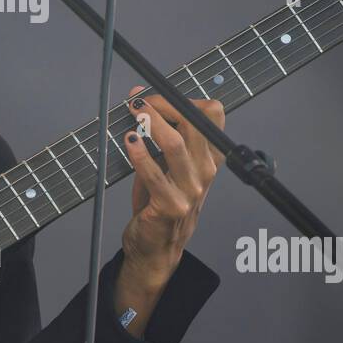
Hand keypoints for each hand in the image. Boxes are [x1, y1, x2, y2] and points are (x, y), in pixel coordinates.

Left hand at [119, 85, 225, 291]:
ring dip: (152, 123)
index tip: (156, 94)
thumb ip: (154, 133)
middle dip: (162, 105)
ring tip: (134, 112)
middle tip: (138, 102)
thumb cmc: (159, 202)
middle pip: (193, 123)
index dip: (184, 98)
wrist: (156, 247)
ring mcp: (191, 190)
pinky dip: (140, 153)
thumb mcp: (164, 164)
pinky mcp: (170, 206)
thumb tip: (138, 97)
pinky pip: (154, 173)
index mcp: (209, 158)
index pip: (213, 115)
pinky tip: (129, 141)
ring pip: (176, 143)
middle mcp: (205, 172)